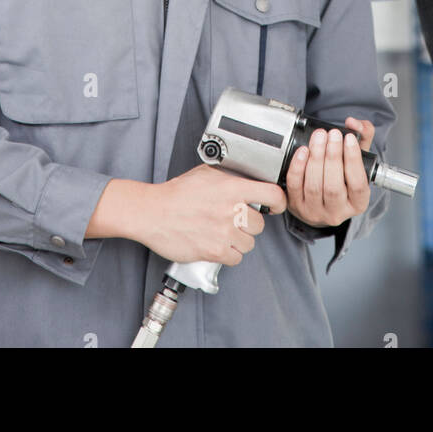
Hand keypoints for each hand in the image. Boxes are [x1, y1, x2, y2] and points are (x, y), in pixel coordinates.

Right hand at [133, 164, 286, 266]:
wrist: (153, 212)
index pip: (271, 194)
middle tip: (235, 220)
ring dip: (239, 240)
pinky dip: (229, 254)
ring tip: (223, 232)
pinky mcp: (214, 251)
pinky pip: (235, 258)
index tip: (275, 206)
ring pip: (249, 244)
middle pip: (259, 224)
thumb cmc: (177, 193)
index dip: (278, 202)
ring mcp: (223, 232)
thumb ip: (229, 176)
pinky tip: (218, 244)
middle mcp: (231, 210)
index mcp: (232, 188)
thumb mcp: (206, 173)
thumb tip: (246, 177)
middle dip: (249, 224)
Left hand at [285, 117, 374, 228]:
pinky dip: (298, 166)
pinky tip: (303, 151)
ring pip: (314, 186)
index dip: (353, 160)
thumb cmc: (343, 173)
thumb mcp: (358, 156)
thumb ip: (362, 135)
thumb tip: (353, 123)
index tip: (349, 138)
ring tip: (319, 137)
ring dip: (316, 158)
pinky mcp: (296, 206)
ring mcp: (315, 212)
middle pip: (334, 187)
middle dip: (332, 156)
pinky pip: (295, 186)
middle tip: (332, 134)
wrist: (321, 193)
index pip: (358, 185)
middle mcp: (338, 212)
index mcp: (358, 203)